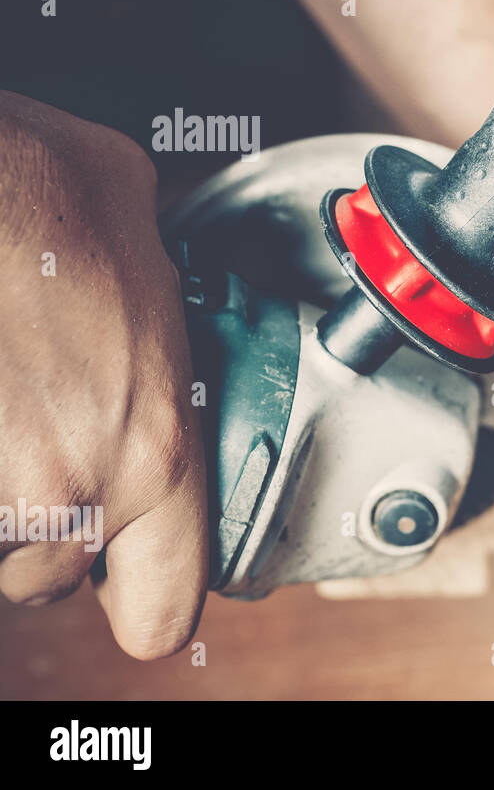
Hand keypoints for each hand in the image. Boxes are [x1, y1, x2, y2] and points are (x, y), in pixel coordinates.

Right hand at [0, 91, 206, 658]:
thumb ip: (163, 311)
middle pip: (54, 584)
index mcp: (156, 449)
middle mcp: (78, 490)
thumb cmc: (42, 192)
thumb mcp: (150, 254)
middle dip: (51, 538)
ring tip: (11, 416)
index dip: (147, 597)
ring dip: (2, 512)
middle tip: (48, 463)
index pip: (167, 611)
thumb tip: (158, 285)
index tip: (135, 570)